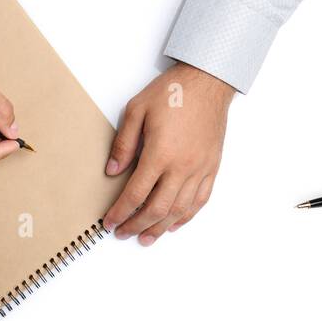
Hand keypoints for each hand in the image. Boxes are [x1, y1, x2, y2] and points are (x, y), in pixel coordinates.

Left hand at [103, 62, 233, 244]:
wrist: (208, 82)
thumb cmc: (174, 92)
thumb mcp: (137, 110)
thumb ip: (123, 144)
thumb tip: (112, 172)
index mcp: (160, 153)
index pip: (135, 194)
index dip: (120, 212)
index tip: (110, 222)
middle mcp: (182, 167)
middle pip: (156, 209)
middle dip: (136, 225)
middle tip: (123, 233)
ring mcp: (199, 170)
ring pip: (179, 210)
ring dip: (160, 228)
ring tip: (146, 238)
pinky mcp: (211, 168)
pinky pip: (199, 201)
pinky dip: (186, 217)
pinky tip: (174, 224)